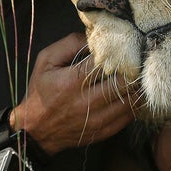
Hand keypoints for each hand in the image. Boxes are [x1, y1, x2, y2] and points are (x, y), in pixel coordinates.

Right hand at [10, 33, 137, 154]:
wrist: (35, 130)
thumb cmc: (40, 91)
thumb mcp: (45, 61)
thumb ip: (69, 44)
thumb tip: (94, 38)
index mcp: (72, 81)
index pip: (104, 62)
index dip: (116, 52)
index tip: (122, 46)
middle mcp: (86, 101)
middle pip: (122, 81)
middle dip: (131, 69)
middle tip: (135, 61)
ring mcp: (96, 119)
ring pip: (129, 100)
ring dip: (135, 87)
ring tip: (136, 77)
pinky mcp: (102, 131)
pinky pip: (128, 117)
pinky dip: (133, 105)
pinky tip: (131, 95)